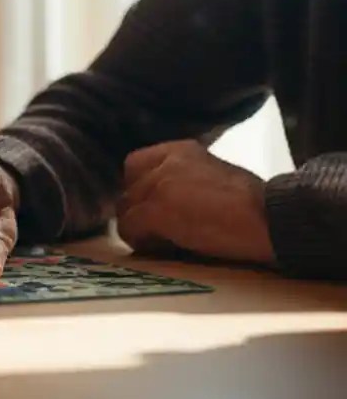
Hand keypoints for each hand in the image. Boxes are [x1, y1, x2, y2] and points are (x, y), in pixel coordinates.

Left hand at [118, 140, 273, 264]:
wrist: (272, 219)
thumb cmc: (254, 206)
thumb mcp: (211, 176)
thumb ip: (182, 179)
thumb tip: (157, 201)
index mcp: (180, 150)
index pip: (135, 165)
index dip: (141, 191)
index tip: (155, 209)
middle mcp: (164, 161)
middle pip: (127, 190)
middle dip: (140, 212)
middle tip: (161, 230)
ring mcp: (157, 184)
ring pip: (125, 211)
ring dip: (142, 229)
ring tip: (169, 240)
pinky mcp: (156, 210)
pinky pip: (129, 229)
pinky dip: (144, 242)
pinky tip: (168, 248)